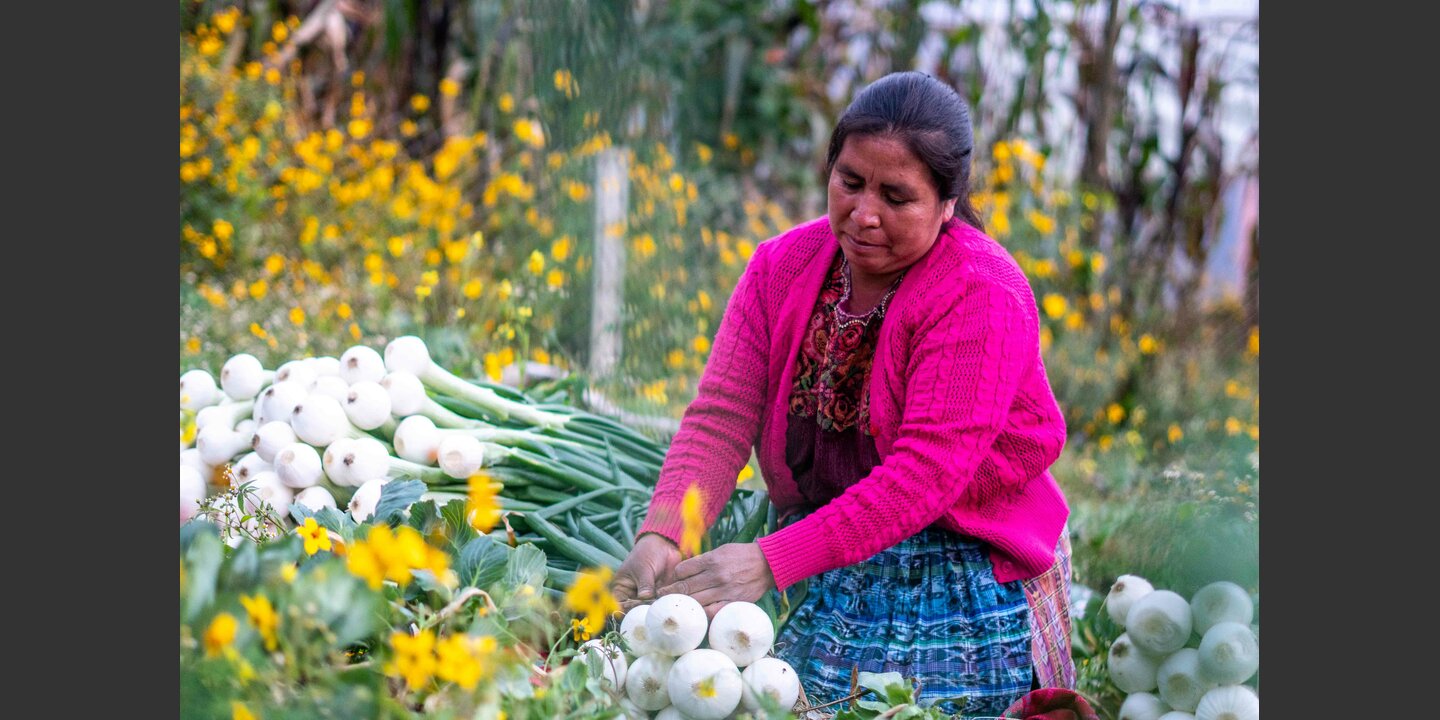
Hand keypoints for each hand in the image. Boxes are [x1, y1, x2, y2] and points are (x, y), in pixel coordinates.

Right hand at [612, 533, 682, 611]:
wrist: (665, 545)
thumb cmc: (647, 553)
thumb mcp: (643, 568)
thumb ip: (645, 585)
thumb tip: (645, 598)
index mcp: (622, 589)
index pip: (620, 605)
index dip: (626, 611)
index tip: (637, 611)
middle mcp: (633, 596)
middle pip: (635, 612)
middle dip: (644, 613)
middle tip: (653, 611)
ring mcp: (648, 598)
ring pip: (650, 610)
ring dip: (657, 610)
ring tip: (663, 607)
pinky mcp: (661, 597)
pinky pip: (663, 605)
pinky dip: (667, 606)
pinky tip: (672, 605)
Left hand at [655, 543, 775, 619]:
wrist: (767, 563)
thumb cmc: (742, 555)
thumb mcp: (721, 550)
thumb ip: (703, 561)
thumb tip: (683, 571)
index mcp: (711, 560)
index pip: (682, 570)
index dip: (673, 578)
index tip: (668, 583)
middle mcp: (716, 575)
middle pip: (685, 588)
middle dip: (670, 594)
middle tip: (659, 600)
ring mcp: (725, 590)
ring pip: (696, 601)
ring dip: (683, 606)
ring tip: (673, 610)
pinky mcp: (734, 602)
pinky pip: (713, 612)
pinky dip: (702, 614)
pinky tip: (695, 616)